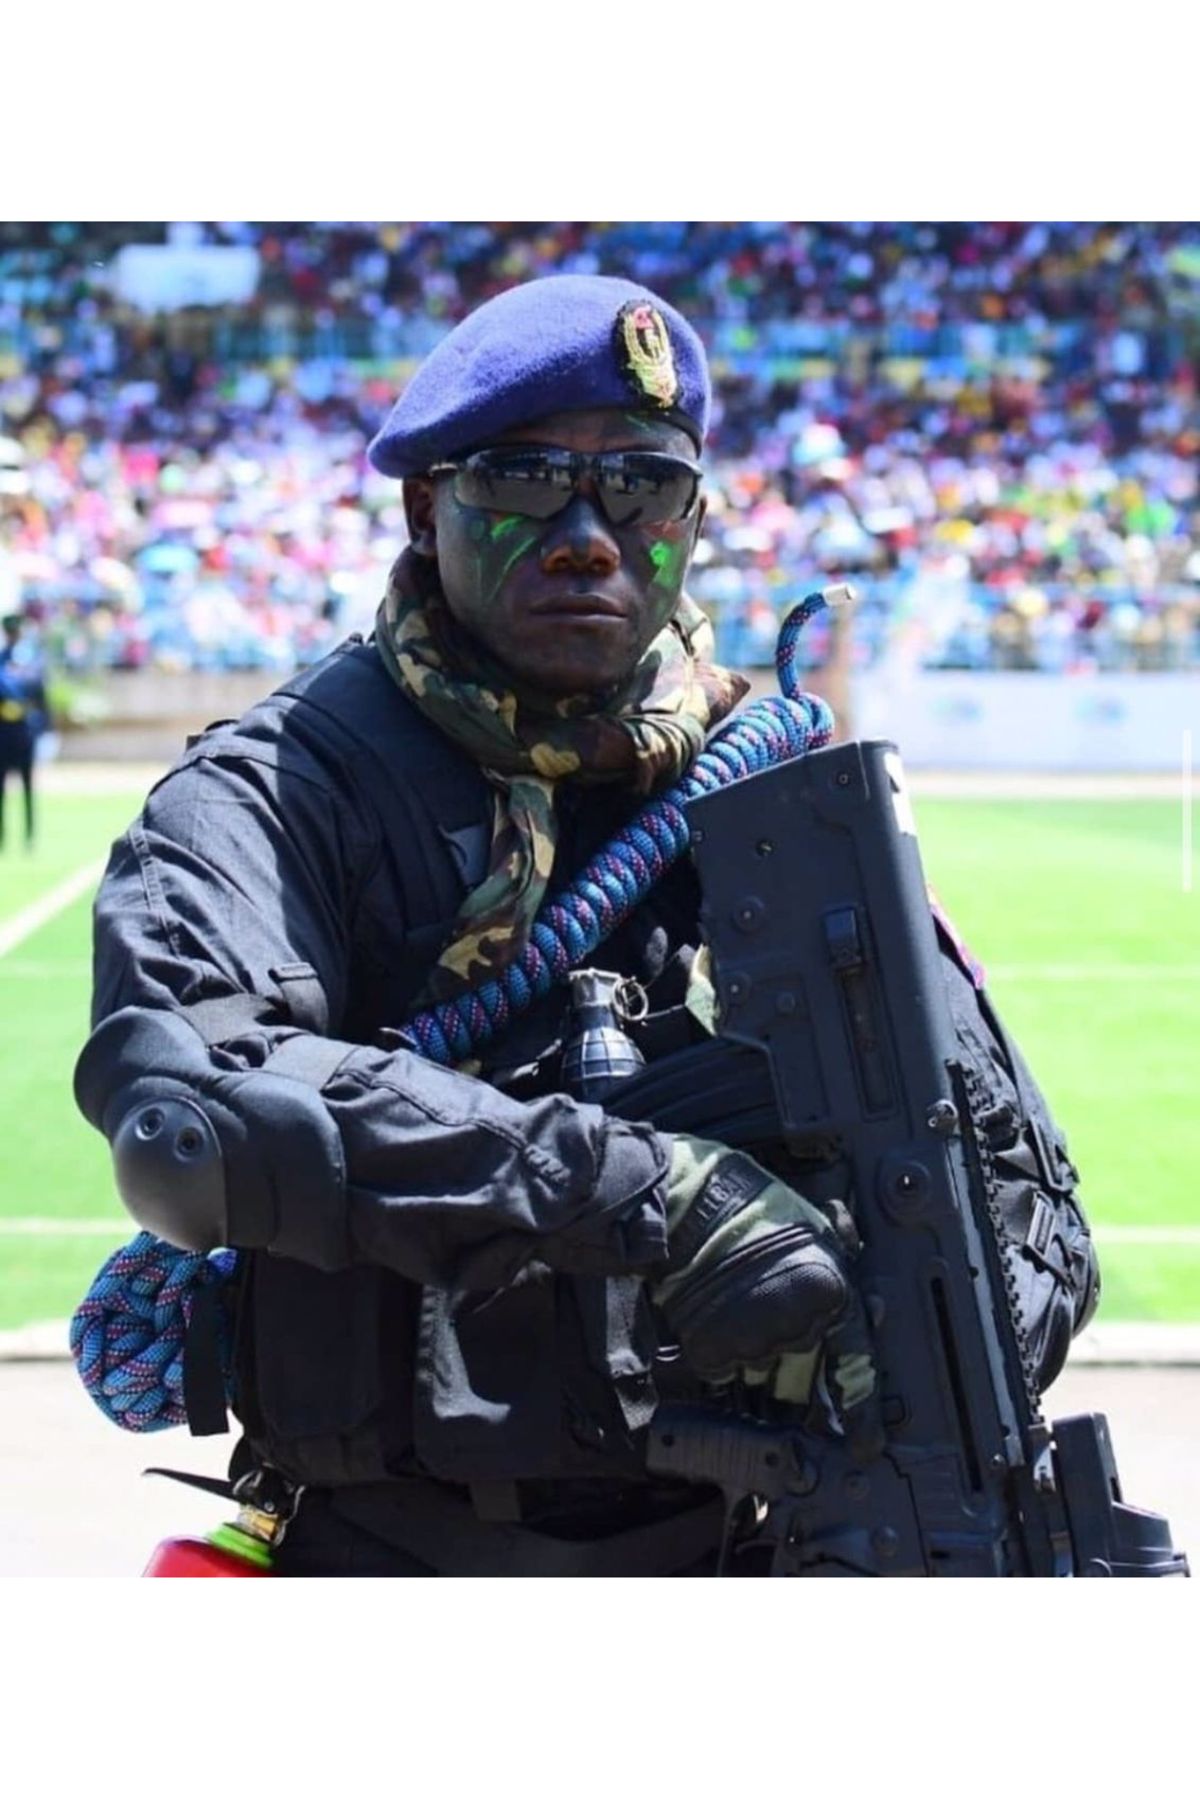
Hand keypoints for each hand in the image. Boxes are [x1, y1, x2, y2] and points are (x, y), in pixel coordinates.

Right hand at [651, 1134, 880, 1447]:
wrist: (689, 1208)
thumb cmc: (753, 1209)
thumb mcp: (815, 1225)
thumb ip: (844, 1266)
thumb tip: (870, 1302)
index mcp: (832, 1295)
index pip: (854, 1366)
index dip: (861, 1413)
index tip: (864, 1444)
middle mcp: (797, 1328)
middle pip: (803, 1373)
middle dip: (794, 1366)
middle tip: (774, 1332)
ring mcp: (753, 1345)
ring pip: (763, 1374)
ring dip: (756, 1360)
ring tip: (739, 1315)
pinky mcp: (712, 1353)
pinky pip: (725, 1373)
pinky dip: (722, 1356)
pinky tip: (717, 1321)